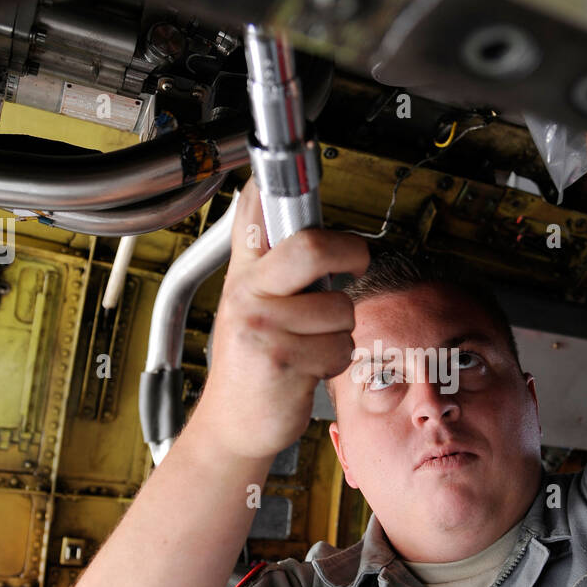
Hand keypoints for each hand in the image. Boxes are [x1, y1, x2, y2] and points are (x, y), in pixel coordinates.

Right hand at [190, 182, 368, 461]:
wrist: (233, 422)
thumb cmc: (251, 361)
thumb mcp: (245, 298)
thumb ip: (259, 250)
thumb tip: (261, 193)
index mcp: (244, 272)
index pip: (255, 213)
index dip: (279, 187)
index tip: (295, 164)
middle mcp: (248, 293)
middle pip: (311, 246)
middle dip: (348, 252)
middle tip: (354, 260)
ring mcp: (264, 327)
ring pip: (340, 309)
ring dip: (339, 331)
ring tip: (309, 343)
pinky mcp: (283, 361)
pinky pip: (339, 348)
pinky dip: (334, 361)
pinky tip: (307, 366)